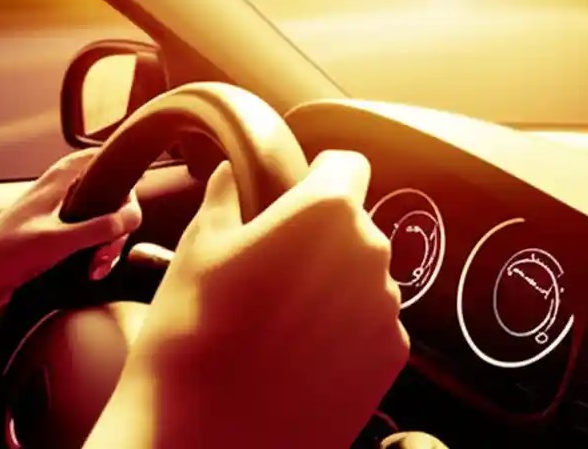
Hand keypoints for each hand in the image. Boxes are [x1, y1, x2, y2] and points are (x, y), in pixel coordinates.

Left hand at [0, 150, 142, 303]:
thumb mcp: (58, 241)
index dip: (123, 175)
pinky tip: (91, 270)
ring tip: (98, 265)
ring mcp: (57, 213)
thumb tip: (132, 217)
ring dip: (108, 243)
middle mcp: (60, 191)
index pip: (102, 158)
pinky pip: (88, 236)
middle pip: (109, 195)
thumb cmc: (4, 256)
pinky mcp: (54, 234)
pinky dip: (96, 252)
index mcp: (58, 181)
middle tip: (109, 249)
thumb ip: (99, 228)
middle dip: (117, 225)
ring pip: (101, 218)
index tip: (131, 202)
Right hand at [116, 150, 407, 447]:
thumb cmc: (195, 334)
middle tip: (269, 270)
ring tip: (278, 321)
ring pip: (362, 276)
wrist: (206, 435)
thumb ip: (230, 193)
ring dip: (332, 285)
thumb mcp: (199, 244)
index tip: (294, 194)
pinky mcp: (391, 358)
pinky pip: (371, 323)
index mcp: (327, 212)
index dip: (318, 175)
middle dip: (318, 237)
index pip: (347, 165)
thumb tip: (237, 172)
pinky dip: (344, 331)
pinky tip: (298, 355)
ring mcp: (385, 309)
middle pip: (353, 225)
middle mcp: (370, 254)